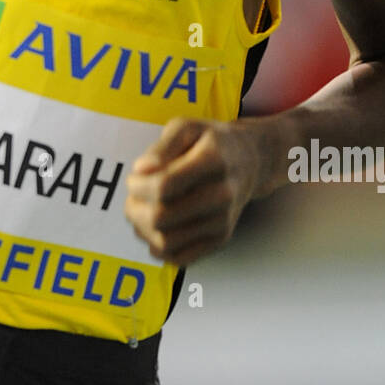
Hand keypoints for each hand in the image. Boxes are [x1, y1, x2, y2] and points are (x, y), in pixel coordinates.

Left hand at [124, 116, 277, 265]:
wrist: (251, 162)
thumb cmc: (211, 142)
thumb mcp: (186, 128)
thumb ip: (161, 146)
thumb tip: (141, 170)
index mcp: (213, 161)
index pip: (164, 186)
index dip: (138, 186)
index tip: (133, 178)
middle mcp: (222, 195)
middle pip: (162, 217)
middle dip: (134, 208)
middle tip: (133, 196)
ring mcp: (223, 221)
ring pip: (166, 242)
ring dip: (141, 229)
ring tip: (141, 212)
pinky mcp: (220, 239)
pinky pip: (179, 257)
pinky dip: (157, 247)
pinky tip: (155, 228)